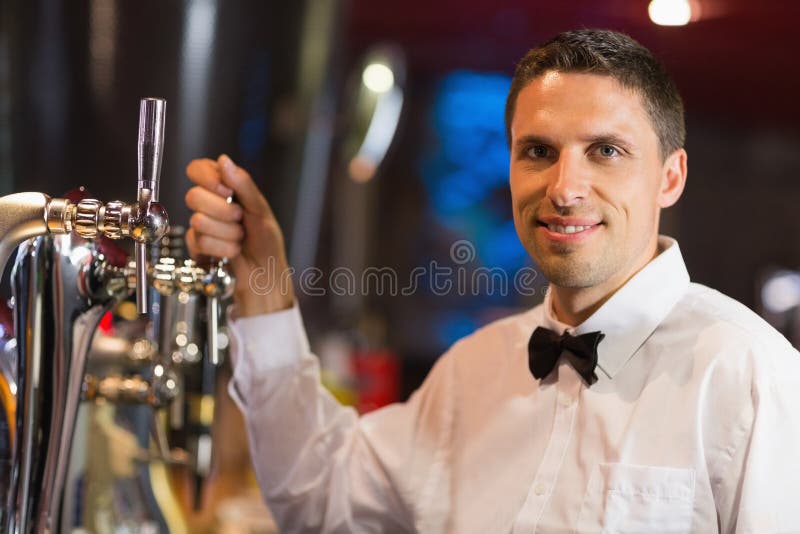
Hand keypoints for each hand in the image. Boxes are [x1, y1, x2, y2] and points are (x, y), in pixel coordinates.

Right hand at [185, 154, 294, 315]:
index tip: (226, 192)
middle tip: (239, 219)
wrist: (266, 273)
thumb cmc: (267, 241)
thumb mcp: (260, 209)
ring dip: (227, 232)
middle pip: (193, 195)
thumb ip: (242, 184)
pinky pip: (199, 241)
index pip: (197, 169)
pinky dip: (222, 247)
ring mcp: (201, 225)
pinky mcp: (198, 246)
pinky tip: (232, 250)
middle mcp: (209, 204)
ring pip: (198, 220)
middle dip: (223, 212)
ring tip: (240, 237)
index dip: (208, 179)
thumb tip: (223, 160)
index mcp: (225, 188)